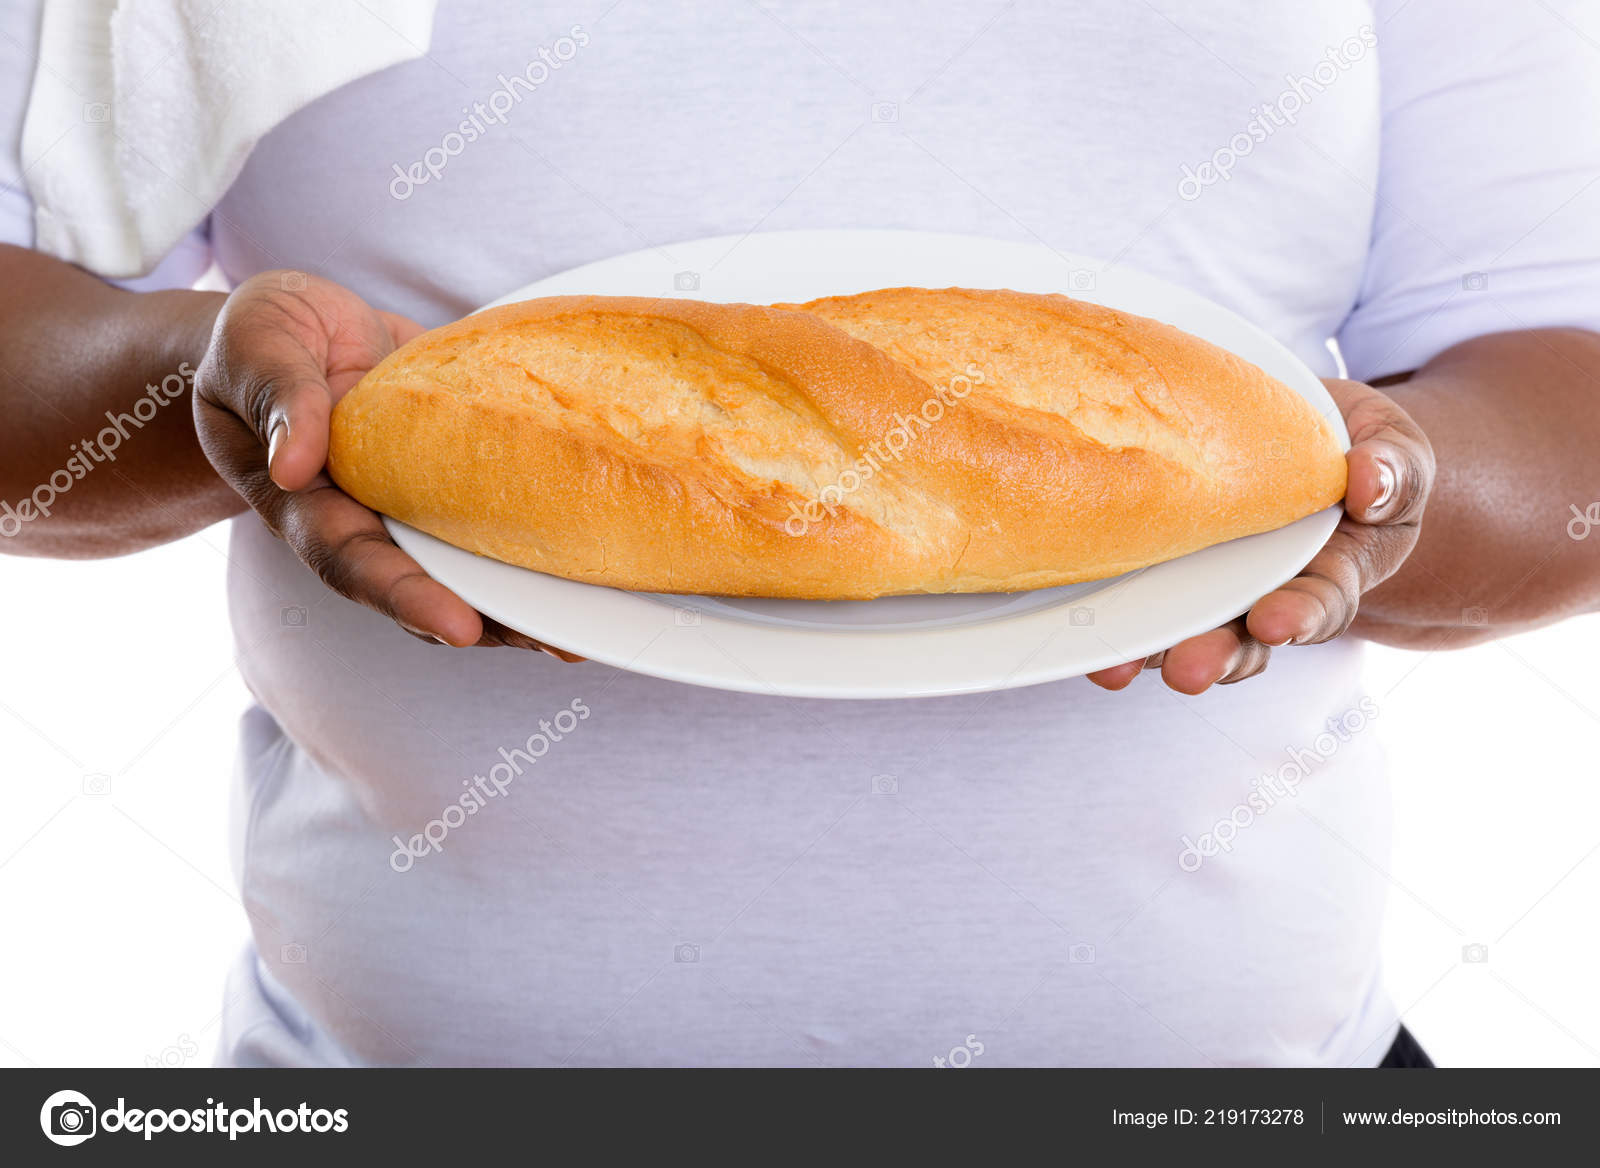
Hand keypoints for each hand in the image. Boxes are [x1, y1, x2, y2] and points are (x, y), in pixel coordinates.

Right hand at [192, 270, 581, 657]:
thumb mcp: (254, 348)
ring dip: (528, 599)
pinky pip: (499, 515)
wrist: (301, 328)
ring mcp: (415, 506)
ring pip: (472, 566)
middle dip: (493, 622)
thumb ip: (277, 398)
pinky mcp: (457, 479)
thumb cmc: (262, 339)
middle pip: (430, 589)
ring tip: (592, 625)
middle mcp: (368, 521)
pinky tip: (601, 555)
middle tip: (558, 642)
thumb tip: (294, 462)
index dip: (406, 598)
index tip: (457, 626)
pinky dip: (543, 540)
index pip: (355, 563)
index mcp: (308, 504)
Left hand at [1086, 377, 1432, 693]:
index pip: (1319, 603)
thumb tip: (1369, 483)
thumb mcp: (1392, 452)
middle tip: (1188, 670)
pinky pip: (1133, 598)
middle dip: (1214, 656)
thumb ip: (1393, 471)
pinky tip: (1074, 624)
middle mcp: (1263, 596)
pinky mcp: (1162, 569)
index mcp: (1328, 574)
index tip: (1276, 622)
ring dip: (1148, 653)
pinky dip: (1106, 615)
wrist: (1304, 444)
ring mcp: (1208, 590)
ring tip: (1115, 667)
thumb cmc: (1356, 454)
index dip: (1299, 617)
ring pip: (1180, 632)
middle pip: (1241, 640)